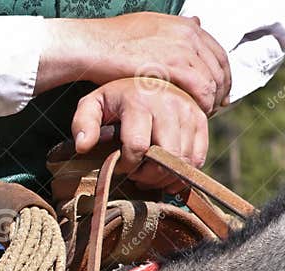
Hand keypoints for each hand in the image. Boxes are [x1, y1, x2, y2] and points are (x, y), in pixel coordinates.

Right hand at [39, 13, 230, 114]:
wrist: (93, 45)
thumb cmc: (111, 42)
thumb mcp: (147, 28)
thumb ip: (171, 32)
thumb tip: (193, 24)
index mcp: (184, 26)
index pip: (216, 53)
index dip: (220, 76)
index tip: (216, 93)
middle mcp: (188, 35)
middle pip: (220, 68)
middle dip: (219, 91)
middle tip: (212, 109)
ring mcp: (182, 50)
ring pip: (213, 81)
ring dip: (210, 102)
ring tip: (199, 117)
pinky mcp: (173, 67)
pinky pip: (201, 89)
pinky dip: (202, 105)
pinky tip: (192, 117)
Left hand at [71, 78, 208, 191]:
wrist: (145, 79)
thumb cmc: (115, 99)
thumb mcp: (92, 105)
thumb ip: (83, 123)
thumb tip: (83, 146)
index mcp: (138, 100)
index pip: (137, 146)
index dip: (127, 165)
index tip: (120, 166)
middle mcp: (168, 103)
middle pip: (165, 156)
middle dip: (149, 175)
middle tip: (136, 175)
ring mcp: (188, 110)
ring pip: (183, 160)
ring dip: (165, 176)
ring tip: (149, 173)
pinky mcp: (201, 118)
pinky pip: (198, 156)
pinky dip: (183, 173)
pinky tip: (166, 173)